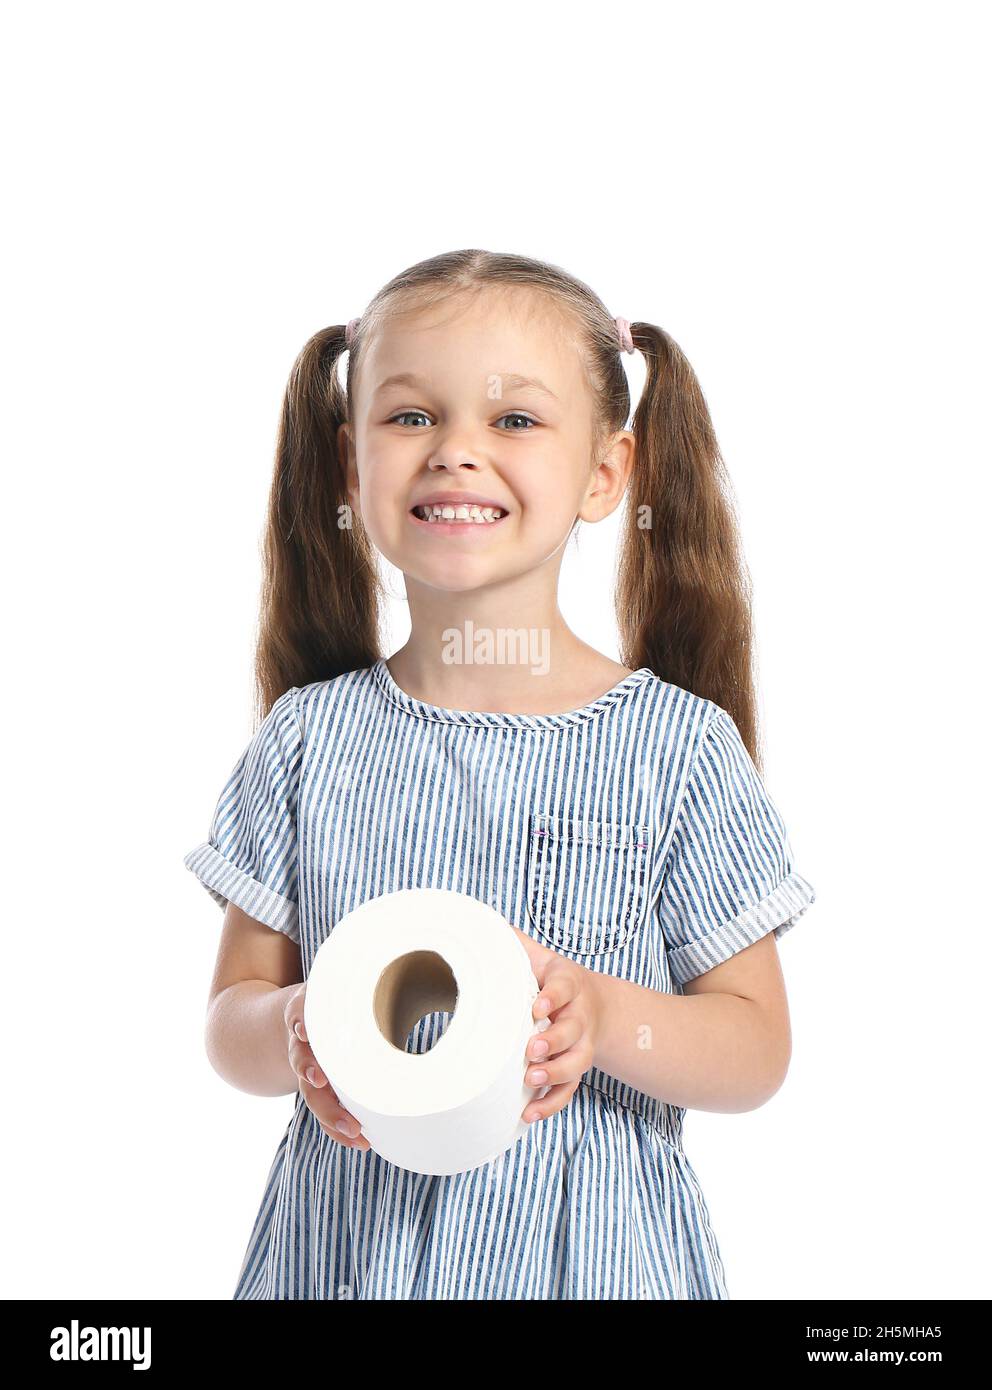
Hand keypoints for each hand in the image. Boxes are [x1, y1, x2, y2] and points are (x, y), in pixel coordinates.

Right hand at [284, 983, 369, 1152]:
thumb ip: (362, 973)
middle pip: (301, 1059)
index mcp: (311, 1009)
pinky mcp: (323, 1088)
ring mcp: (311, 1068)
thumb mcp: (345, 980)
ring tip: (355, 1131)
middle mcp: (306, 1041)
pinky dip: (339, 1128)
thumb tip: (405, 947)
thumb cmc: (342, 996)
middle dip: (310, 1071)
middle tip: (321, 1081)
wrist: (309, 1017)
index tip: (304, 1028)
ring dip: (330, 1113)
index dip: (299, 1018)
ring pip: (312, 1094)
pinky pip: (325, 1112)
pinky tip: (363, 1141)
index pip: (298, 1010)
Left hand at [510, 927, 602, 1124]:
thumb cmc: (554, 980)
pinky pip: (569, 1091)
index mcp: (569, 984)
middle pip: (574, 1030)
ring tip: (532, 1080)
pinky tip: (529, 1114)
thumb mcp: (540, 956)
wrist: (592, 1003)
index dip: (554, 996)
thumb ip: (515, 942)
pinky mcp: (575, 1069)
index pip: (565, 988)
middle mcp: (579, 1016)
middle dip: (554, 1041)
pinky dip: (552, 1105)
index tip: (538, 1005)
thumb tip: (480, 923)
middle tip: (532, 1049)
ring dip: (555, 1074)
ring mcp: (581, 1045)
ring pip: (576, 1063)